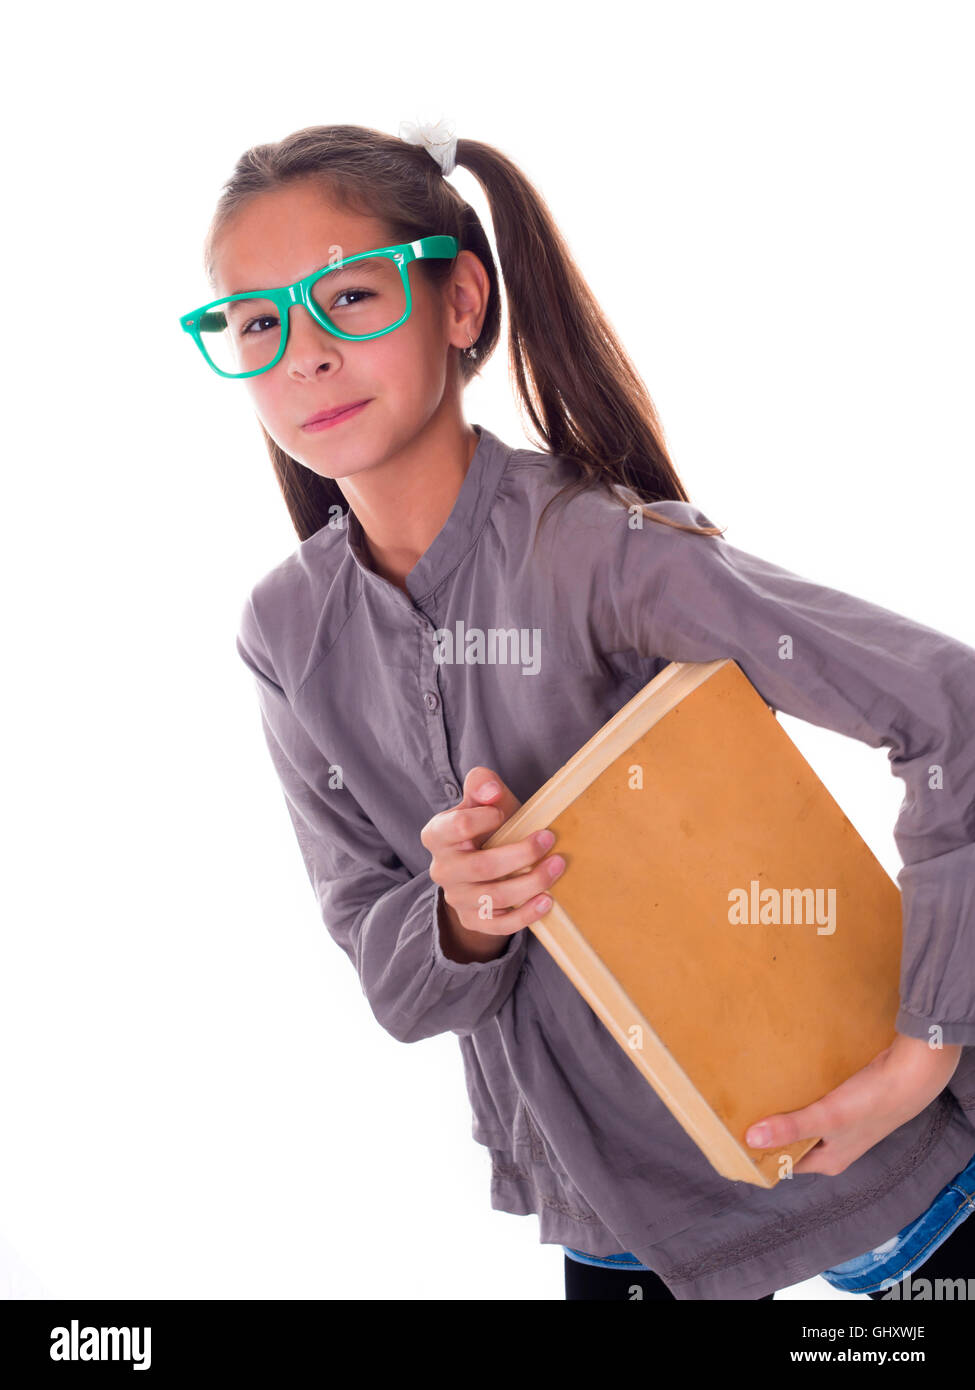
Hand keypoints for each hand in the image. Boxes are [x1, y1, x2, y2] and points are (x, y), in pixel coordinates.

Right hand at [420, 765, 565, 941]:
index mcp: (437, 835)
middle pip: (482, 867)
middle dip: (521, 853)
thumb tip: (491, 790)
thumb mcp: (483, 802)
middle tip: (549, 839)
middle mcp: (442, 870)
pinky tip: (547, 900)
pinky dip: (526, 914)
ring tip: (558, 865)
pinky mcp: (473, 920)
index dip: (484, 818)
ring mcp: (457, 898)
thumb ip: (482, 784)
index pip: (458, 826)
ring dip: (532, 882)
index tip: (503, 813)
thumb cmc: (488, 828)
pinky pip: (500, 925)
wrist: (484, 867)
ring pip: (495, 897)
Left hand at [744, 1033, 962, 1175]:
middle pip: (793, 1140)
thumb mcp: (827, 1117)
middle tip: (739, 1109)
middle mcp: (835, 1146)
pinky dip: (800, 1094)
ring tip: (756, 1092)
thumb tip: (751, 1139)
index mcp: (830, 1160)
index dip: (762, 1153)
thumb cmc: (872, 1100)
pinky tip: (786, 1077)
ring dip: (785, 1108)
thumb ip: (791, 1127)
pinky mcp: (846, 1101)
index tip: (734, 1137)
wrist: (913, 1073)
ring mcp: (841, 1124)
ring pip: (803, 1119)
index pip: (787, 1163)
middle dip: (770, 1127)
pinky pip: (814, 1102)